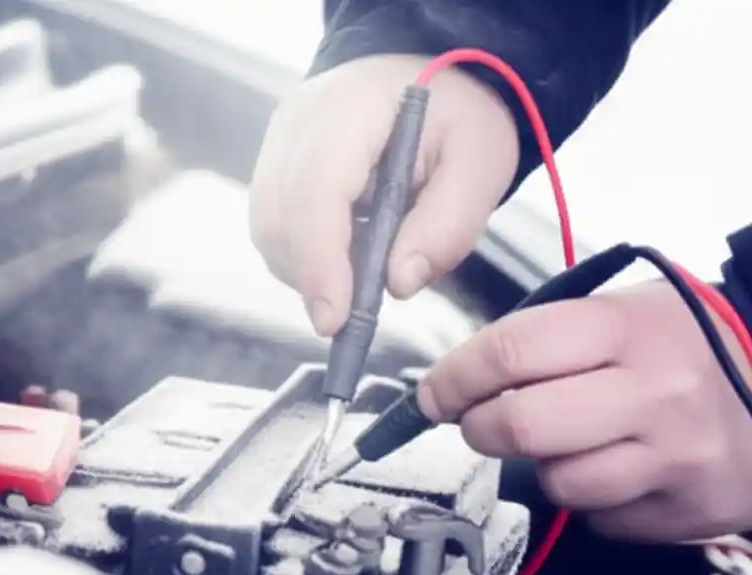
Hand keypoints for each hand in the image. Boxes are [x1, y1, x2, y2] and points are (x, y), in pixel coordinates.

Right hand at [250, 55, 519, 334]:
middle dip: (314, 278)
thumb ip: (449, 223)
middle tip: (359, 312)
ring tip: (360, 273)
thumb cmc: (455, 115)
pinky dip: (305, 255)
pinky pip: (273, 227)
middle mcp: (295, 124)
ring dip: (308, 270)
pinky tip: (345, 253)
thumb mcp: (482, 160)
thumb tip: (398, 284)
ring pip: (268, 231)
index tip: (335, 320)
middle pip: (279, 220)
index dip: (320, 263)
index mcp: (348, 109)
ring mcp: (274, 144)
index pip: (315, 193)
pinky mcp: (270, 166)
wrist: (423, 77)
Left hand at [415, 282, 751, 541]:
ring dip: (541, 468)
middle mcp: (652, 394)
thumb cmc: (689, 344)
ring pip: (557, 483)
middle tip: (477, 423)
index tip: (434, 393)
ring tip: (567, 442)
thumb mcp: (626, 310)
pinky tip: (616, 469)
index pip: (511, 352)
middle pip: (521, 427)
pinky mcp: (683, 513)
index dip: (454, 378)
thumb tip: (460, 379)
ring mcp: (671, 460)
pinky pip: (599, 520)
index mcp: (627, 329)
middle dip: (478, 428)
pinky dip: (591, 500)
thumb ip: (547, 339)